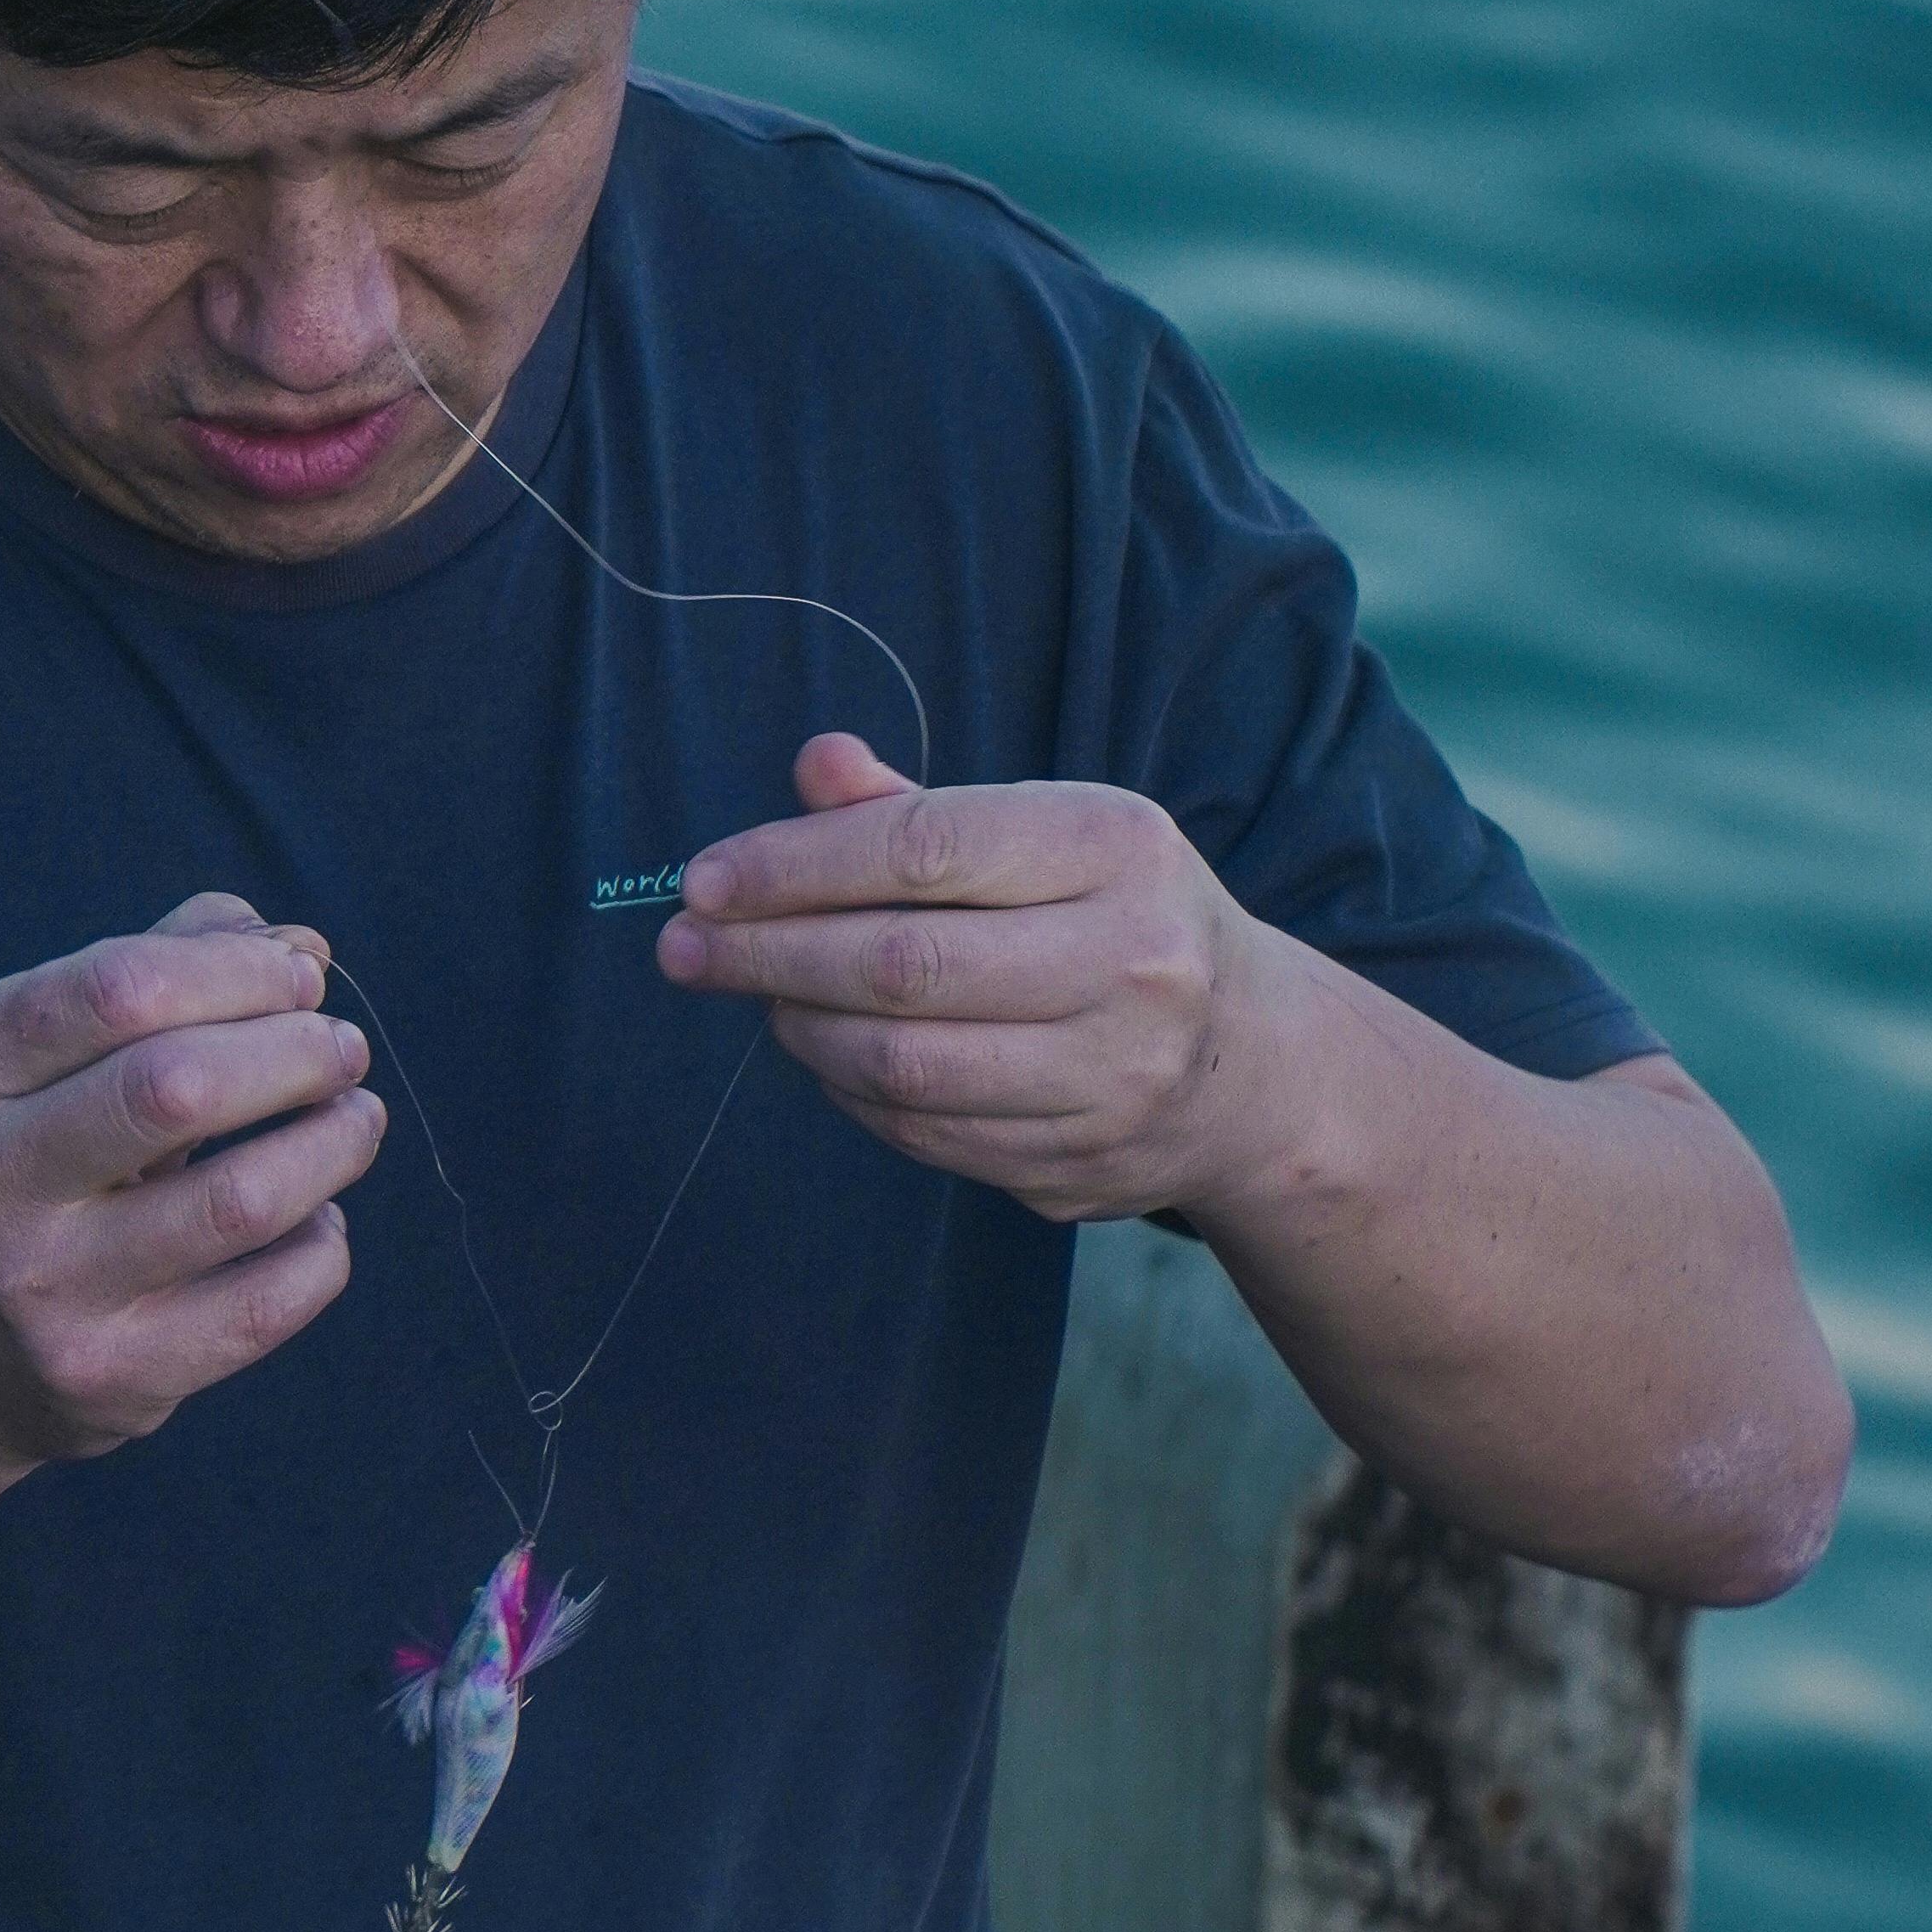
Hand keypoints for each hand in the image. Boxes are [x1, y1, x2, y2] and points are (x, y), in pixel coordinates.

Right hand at [0, 892, 382, 1473]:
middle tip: (343, 1050)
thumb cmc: (22, 1158)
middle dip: (298, 1053)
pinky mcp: (108, 1378)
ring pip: (239, 1201)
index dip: (239, 971)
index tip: (301, 978)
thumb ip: (164, 972)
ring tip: (357, 1120)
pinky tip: (318, 1221)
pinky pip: (262, 1306)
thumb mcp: (45, 1054)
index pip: (121, 988)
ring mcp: (45, 1290)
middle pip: (179, 1087)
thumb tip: (300, 947)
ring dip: (333, 1145)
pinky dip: (321, 1250)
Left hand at [656, 732, 1284, 1223]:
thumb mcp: (1047, 833)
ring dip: (799, 1029)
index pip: (925, 848)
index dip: (795, 865)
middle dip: (768, 954)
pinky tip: (821, 1051)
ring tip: (760, 996)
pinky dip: (848, 1093)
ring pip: (904, 1065)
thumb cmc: (1114, 915)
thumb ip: (922, 807)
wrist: (1248, 1063)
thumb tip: (815, 766)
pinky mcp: (1081, 1165)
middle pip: (903, 965)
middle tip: (683, 948)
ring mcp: (1113, 1078)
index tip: (703, 880)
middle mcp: (1132, 962)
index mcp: (1118, 847)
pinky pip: (923, 1135)